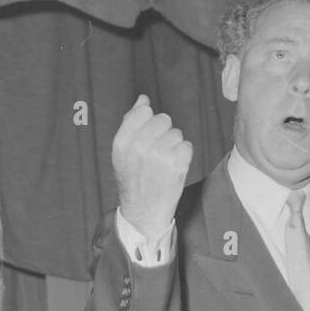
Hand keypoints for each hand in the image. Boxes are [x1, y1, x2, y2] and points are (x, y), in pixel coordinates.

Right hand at [112, 95, 192, 244]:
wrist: (144, 211)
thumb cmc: (134, 178)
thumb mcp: (123, 151)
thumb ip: (131, 122)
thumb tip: (143, 99)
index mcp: (123, 141)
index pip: (144, 111)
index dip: (149, 121)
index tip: (148, 135)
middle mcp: (140, 146)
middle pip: (164, 119)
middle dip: (163, 133)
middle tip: (157, 153)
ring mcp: (160, 155)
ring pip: (176, 133)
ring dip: (174, 146)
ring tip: (164, 162)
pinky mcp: (177, 164)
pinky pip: (187, 146)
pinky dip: (184, 156)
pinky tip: (174, 167)